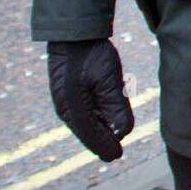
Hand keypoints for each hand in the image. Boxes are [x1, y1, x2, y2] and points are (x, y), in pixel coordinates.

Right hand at [47, 39, 133, 160]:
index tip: (116, 156)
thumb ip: (116, 106)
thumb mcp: (108, 79)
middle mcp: (67, 109)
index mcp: (74, 108)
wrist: (75, 33)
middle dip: (102, 140)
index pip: (92, 135)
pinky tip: (104, 119)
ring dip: (99, 129)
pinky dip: (95, 117)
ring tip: (112, 137)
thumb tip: (123, 132)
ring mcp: (67, 101)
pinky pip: (83, 111)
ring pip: (86, 122)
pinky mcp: (69, 93)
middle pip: (88, 131)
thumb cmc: (91, 54)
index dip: (105, 146)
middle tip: (115, 152)